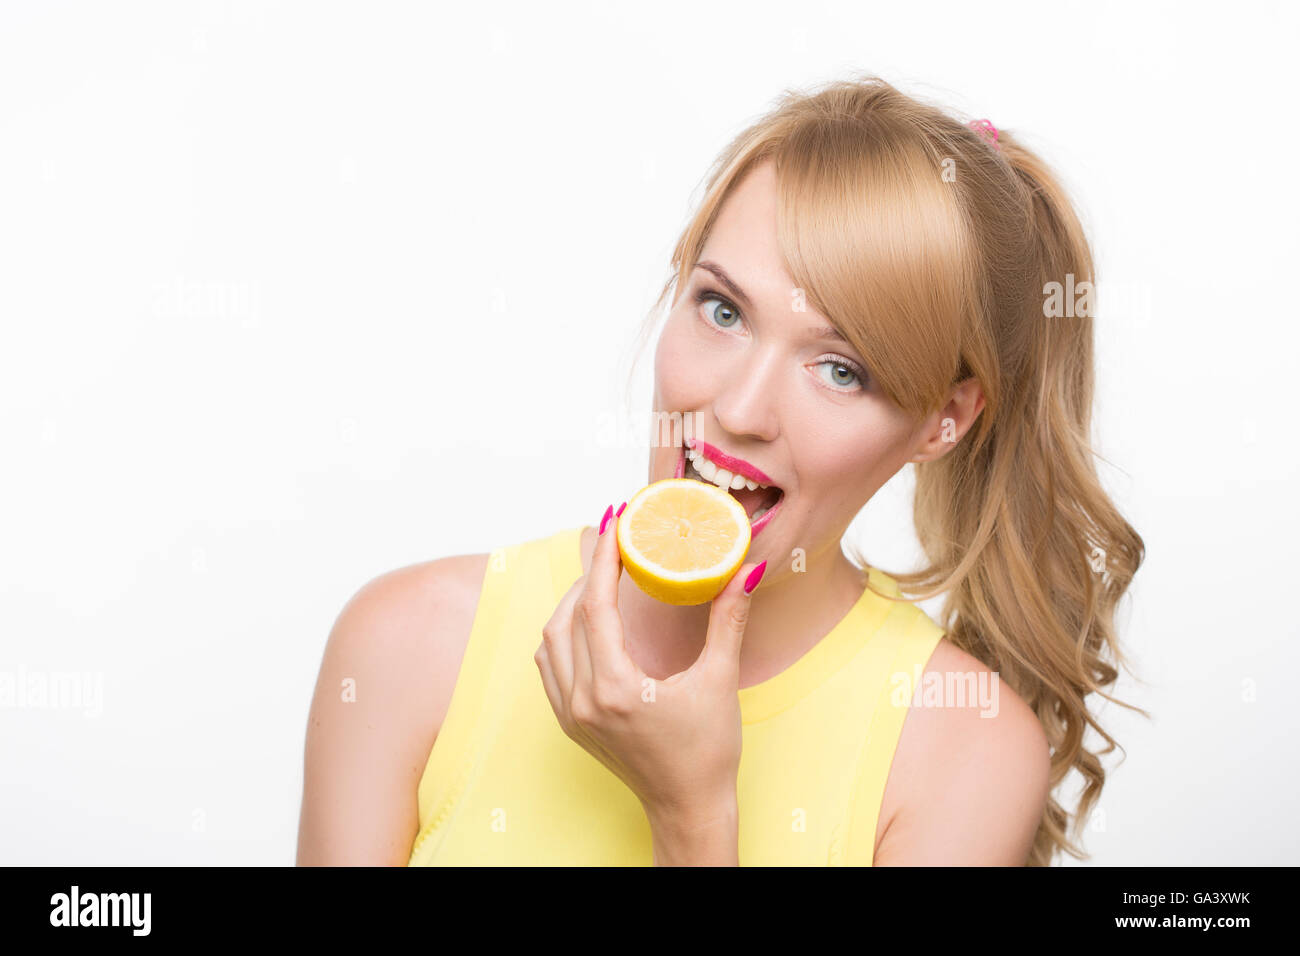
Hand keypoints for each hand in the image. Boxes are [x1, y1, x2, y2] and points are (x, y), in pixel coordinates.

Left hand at [534, 503, 765, 831]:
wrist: (689, 809)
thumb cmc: (708, 753)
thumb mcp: (719, 681)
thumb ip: (728, 620)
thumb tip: (744, 571)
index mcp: (614, 689)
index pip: (595, 606)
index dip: (604, 559)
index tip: (614, 523)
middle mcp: (582, 701)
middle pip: (567, 616)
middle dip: (588, 574)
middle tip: (612, 543)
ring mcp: (571, 715)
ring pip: (550, 641)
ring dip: (570, 604)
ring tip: (600, 577)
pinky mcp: (571, 724)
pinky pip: (550, 666)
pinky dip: (561, 635)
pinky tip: (585, 620)